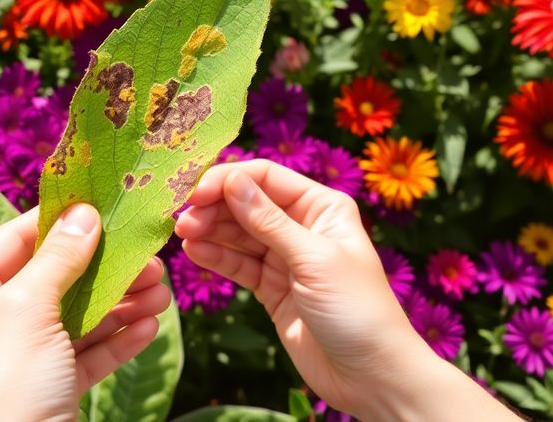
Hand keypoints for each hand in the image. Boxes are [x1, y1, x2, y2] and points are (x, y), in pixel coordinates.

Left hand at [0, 204, 170, 421]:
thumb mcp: (25, 309)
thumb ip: (58, 258)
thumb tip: (84, 213)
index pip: (11, 241)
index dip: (59, 220)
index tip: (105, 202)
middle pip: (50, 281)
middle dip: (103, 268)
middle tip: (149, 255)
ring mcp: (10, 364)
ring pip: (71, 320)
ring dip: (119, 304)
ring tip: (162, 292)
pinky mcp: (41, 395)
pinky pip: (80, 358)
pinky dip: (115, 341)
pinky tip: (150, 325)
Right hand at [176, 161, 519, 421]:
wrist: (370, 374)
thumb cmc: (356, 309)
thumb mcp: (312, 259)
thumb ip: (268, 221)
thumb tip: (232, 179)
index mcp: (322, 207)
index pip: (267, 178)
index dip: (230, 179)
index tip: (197, 192)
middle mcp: (302, 226)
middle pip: (248, 204)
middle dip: (215, 207)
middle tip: (182, 219)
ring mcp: (285, 258)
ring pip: (239, 234)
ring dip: (210, 231)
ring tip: (182, 234)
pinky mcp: (272, 288)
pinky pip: (239, 264)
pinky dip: (216, 257)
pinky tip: (195, 252)